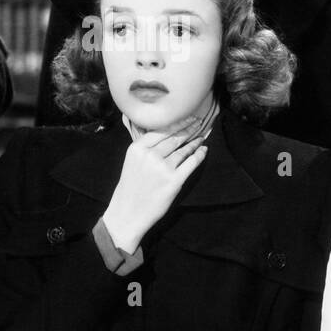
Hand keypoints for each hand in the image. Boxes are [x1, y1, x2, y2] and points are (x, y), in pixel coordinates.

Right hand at [101, 121, 208, 253]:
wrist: (127, 213)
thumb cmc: (130, 187)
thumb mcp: (131, 161)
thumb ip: (145, 147)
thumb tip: (166, 134)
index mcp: (137, 148)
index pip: (161, 130)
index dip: (177, 123)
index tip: (187, 117)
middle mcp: (150, 155)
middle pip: (174, 138)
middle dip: (188, 129)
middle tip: (198, 122)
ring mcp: (163, 168)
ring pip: (184, 150)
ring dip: (194, 142)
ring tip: (200, 137)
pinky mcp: (174, 181)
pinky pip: (191, 162)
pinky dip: (199, 155)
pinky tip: (203, 150)